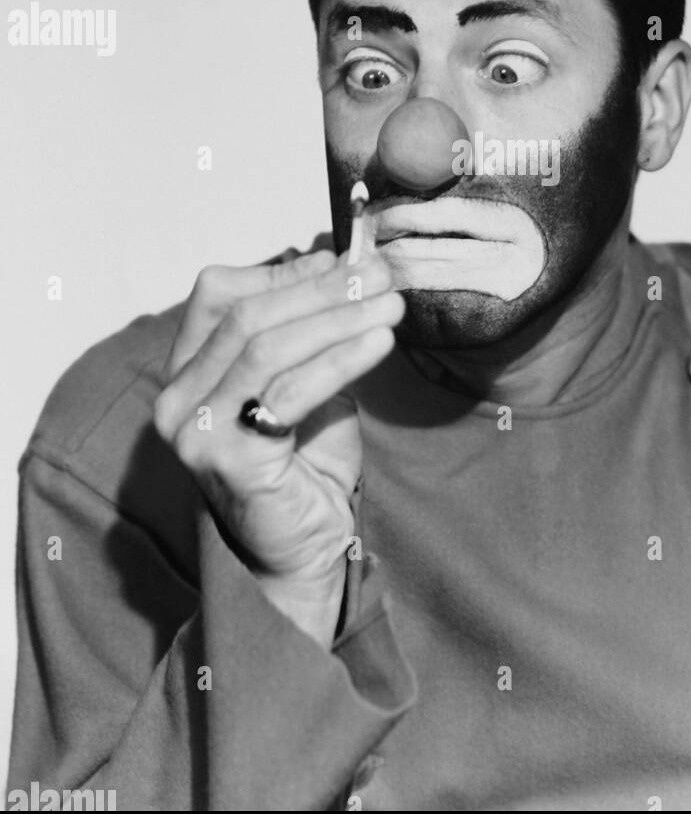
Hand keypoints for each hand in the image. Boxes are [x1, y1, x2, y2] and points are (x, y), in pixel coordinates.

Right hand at [153, 248, 403, 645]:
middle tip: (381, 275)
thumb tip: (341, 263)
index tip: (346, 262)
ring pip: (268, 347)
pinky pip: (290, 392)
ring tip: (391, 304)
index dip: (285, 273)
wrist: (305, 551)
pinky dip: (341, 359)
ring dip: (339, 317)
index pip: (220, 294)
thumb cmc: (305, 463)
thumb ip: (308, 328)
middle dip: (323, 289)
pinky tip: (381, 342)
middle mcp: (176, 397)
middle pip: (248, 316)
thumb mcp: (304, 379)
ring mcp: (195, 430)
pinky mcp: (228, 459)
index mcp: (185, 369)